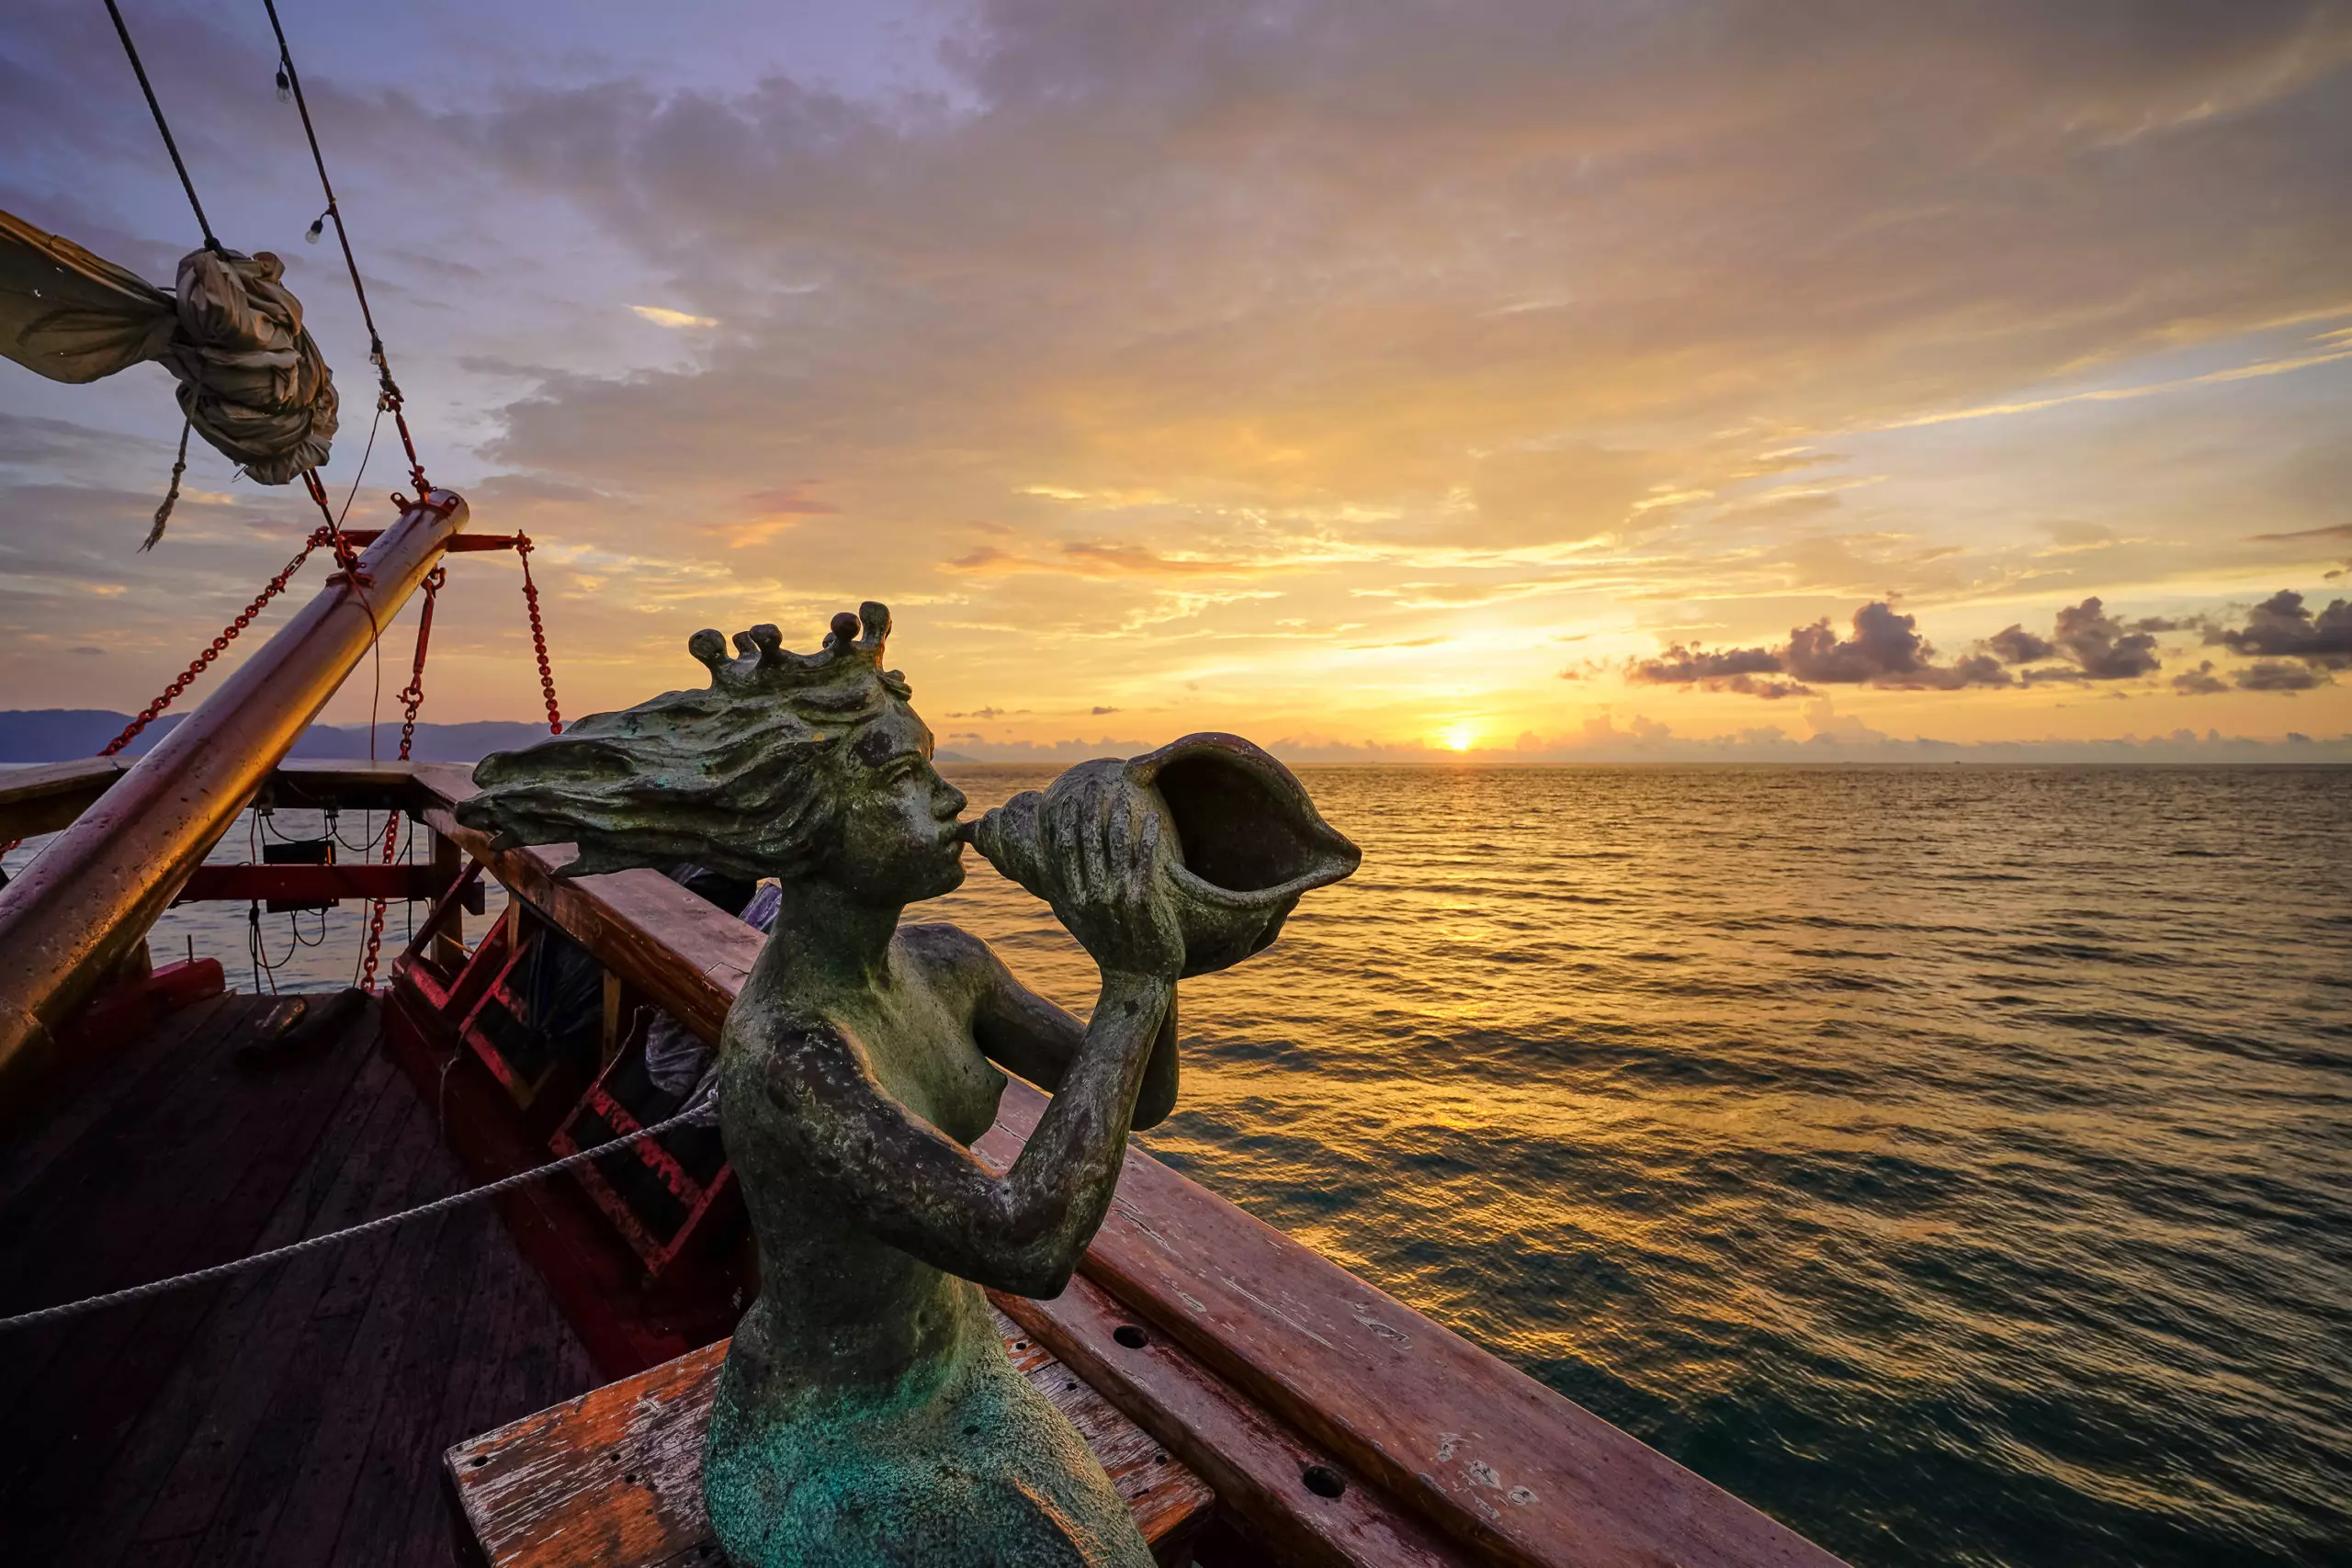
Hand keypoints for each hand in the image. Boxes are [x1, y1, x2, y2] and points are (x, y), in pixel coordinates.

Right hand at [1037, 768, 1184, 981]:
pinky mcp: (1145, 902)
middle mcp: (1091, 895)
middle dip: (1089, 809)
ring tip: (1123, 794)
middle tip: (1092, 784)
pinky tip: (1152, 819)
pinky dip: (1147, 837)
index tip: (1066, 798)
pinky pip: (1146, 860)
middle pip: (1088, 841)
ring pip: (1116, 846)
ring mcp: (1118, 898)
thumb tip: (1049, 864)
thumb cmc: (1108, 944)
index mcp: (1073, 897)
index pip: (1062, 850)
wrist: (1137, 978)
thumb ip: (1065, 889)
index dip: (1064, 821)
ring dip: (1119, 816)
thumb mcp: (1078, 917)